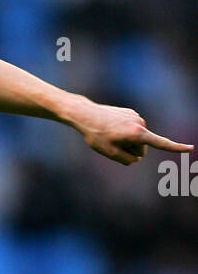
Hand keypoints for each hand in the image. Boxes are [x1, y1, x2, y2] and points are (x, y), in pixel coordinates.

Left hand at [67, 97, 192, 165]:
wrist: (86, 115)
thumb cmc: (97, 136)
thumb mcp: (111, 154)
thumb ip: (128, 160)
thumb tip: (137, 157)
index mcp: (137, 134)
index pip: (160, 143)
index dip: (176, 147)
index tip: (190, 148)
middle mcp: (140, 123)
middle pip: (142, 147)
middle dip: (130, 149)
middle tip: (112, 144)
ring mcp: (136, 117)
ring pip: (136, 138)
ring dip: (126, 141)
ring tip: (109, 135)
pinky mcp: (130, 113)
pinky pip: (131, 130)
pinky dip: (123, 132)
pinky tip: (110, 128)